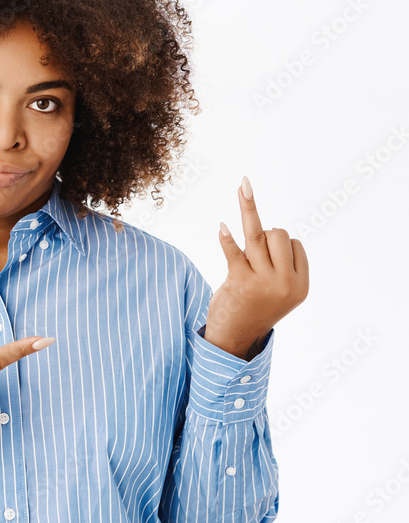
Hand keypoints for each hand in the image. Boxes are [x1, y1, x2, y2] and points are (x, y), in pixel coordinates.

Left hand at [206, 176, 309, 360]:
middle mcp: (285, 283)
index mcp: (301, 285)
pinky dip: (226, 237)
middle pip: (278, 235)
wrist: (234, 337)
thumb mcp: (278, 290)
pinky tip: (222, 227)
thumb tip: (266, 229)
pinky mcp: (239, 281)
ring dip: (249, 211)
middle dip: (265, 233)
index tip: (268, 261)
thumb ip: (280, 265)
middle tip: (253, 255)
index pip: (295, 245)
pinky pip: (234, 250)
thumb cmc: (254, 307)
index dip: (280, 245)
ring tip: (244, 185)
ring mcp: (263, 282)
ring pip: (259, 235)